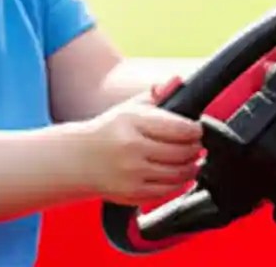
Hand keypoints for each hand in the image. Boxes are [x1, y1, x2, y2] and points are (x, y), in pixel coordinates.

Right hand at [77, 96, 203, 205]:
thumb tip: (177, 81)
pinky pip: (167, 190)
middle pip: (182, 152)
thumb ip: (154, 95)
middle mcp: (132, 148)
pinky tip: (180, 175)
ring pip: (178, 173)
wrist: (78, 159)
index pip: (178, 128)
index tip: (197, 129)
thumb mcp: (127, 108)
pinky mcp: (132, 193)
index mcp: (133, 122)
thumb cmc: (107, 131)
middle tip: (197, 145)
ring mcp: (132, 173)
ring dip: (192, 166)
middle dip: (195, 148)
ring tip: (193, 160)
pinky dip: (179, 183)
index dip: (195, 130)